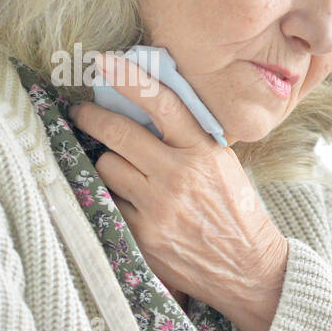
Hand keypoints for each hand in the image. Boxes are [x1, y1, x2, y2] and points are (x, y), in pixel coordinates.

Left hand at [68, 53, 287, 319]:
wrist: (248, 268)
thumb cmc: (236, 213)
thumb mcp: (224, 167)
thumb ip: (190, 140)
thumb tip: (147, 110)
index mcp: (203, 153)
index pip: (162, 103)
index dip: (129, 78)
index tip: (104, 63)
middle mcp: (179, 176)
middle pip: (118, 133)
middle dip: (93, 118)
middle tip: (83, 113)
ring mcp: (158, 207)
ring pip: (107, 167)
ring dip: (109, 166)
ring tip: (122, 173)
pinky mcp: (142, 235)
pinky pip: (108, 203)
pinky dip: (112, 199)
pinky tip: (126, 203)